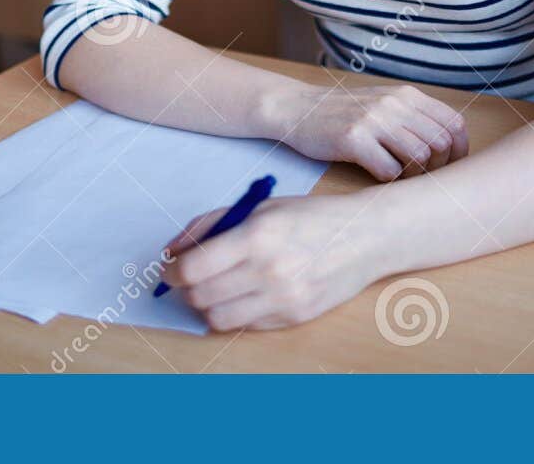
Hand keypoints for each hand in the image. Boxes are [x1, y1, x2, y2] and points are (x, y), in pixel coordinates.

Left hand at [161, 194, 386, 329]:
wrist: (364, 237)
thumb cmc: (310, 217)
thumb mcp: (259, 206)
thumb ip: (211, 224)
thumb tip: (171, 251)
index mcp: (256, 236)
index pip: (193, 269)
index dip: (171, 271)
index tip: (169, 268)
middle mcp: (268, 272)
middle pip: (200, 297)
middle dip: (186, 288)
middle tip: (191, 277)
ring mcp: (283, 300)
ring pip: (217, 319)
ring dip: (208, 305)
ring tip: (218, 288)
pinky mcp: (294, 318)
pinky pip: (246, 325)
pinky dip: (236, 313)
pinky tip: (247, 293)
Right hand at [272, 82, 467, 181]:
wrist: (298, 108)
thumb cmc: (344, 112)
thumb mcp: (384, 103)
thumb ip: (415, 118)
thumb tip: (451, 147)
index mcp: (406, 95)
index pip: (454, 123)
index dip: (459, 150)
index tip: (448, 166)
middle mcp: (394, 103)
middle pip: (441, 143)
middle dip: (437, 167)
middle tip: (421, 175)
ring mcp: (373, 120)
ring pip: (420, 156)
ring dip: (414, 175)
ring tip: (400, 175)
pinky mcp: (353, 139)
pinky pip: (389, 170)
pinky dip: (389, 179)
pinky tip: (377, 172)